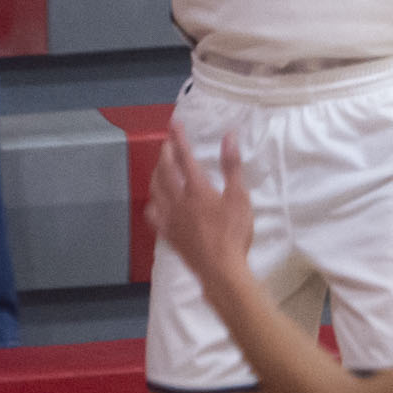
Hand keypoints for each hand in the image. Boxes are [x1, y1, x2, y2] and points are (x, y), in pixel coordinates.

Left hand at [149, 132, 256, 291]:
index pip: (186, 158)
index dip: (180, 139)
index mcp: (197, 189)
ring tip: (160, 164)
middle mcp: (179, 200)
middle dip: (165, 153)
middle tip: (166, 141)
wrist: (220, 268)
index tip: (175, 124)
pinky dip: (153, 202)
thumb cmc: (234, 232)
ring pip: (156, 189)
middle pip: (166, 171)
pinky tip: (156, 201)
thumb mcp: (239, 197)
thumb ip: (232, 167)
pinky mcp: (168, 233)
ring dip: (156, 173)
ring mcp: (170, 218)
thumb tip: (229, 137)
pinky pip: (154, 214)